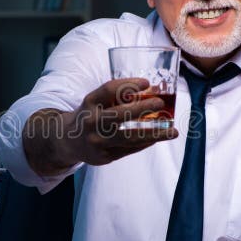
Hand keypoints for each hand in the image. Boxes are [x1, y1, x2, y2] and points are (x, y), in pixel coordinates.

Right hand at [23, 78, 178, 174]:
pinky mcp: (104, 157)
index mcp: (89, 103)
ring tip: (173, 131)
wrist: (67, 141)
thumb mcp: (96, 101)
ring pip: (129, 137)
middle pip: (119, 115)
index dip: (128, 84)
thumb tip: (150, 89)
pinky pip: (130, 149)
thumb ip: (117, 95)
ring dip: (155, 134)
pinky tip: (159, 137)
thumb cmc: (90, 115)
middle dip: (142, 108)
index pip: (108, 90)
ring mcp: (97, 142)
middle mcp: (91, 122)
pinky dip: (146, 142)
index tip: (146, 83)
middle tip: (160, 103)